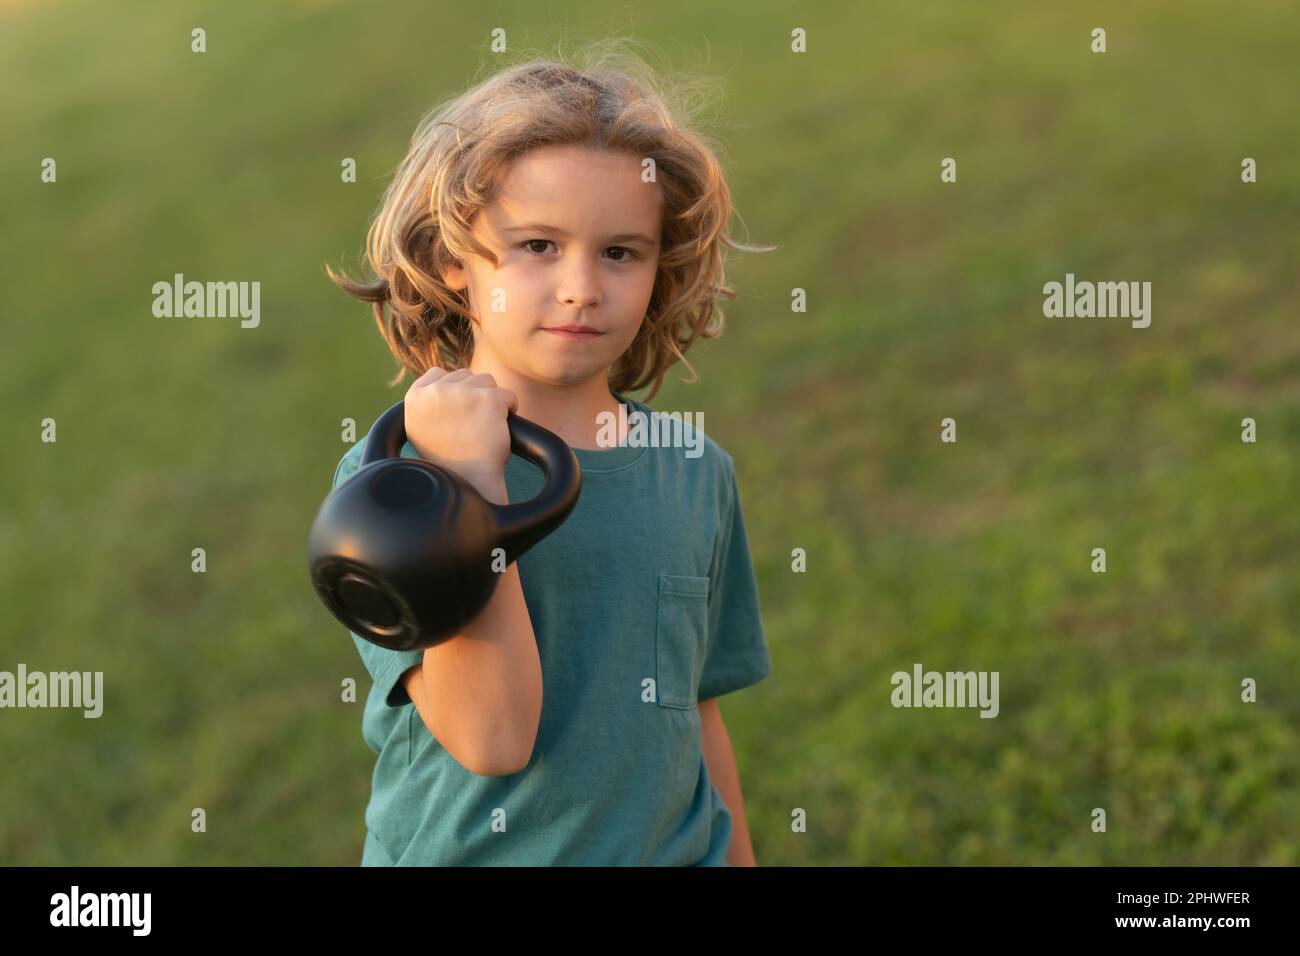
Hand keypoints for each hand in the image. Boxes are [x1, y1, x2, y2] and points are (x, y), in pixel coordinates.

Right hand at [402, 367, 516, 499]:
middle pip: (465, 376)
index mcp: (414, 398)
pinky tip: (499, 428)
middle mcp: (435, 392)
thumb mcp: (422, 428)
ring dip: (491, 400)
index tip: (456, 417)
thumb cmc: (449, 460)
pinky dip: (509, 410)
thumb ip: (427, 402)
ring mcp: (461, 393)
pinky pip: (508, 395)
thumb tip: (438, 377)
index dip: (454, 393)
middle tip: (471, 426)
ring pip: (487, 381)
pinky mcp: (488, 399)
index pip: (438, 374)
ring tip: (484, 427)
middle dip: (473, 395)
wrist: (469, 482)